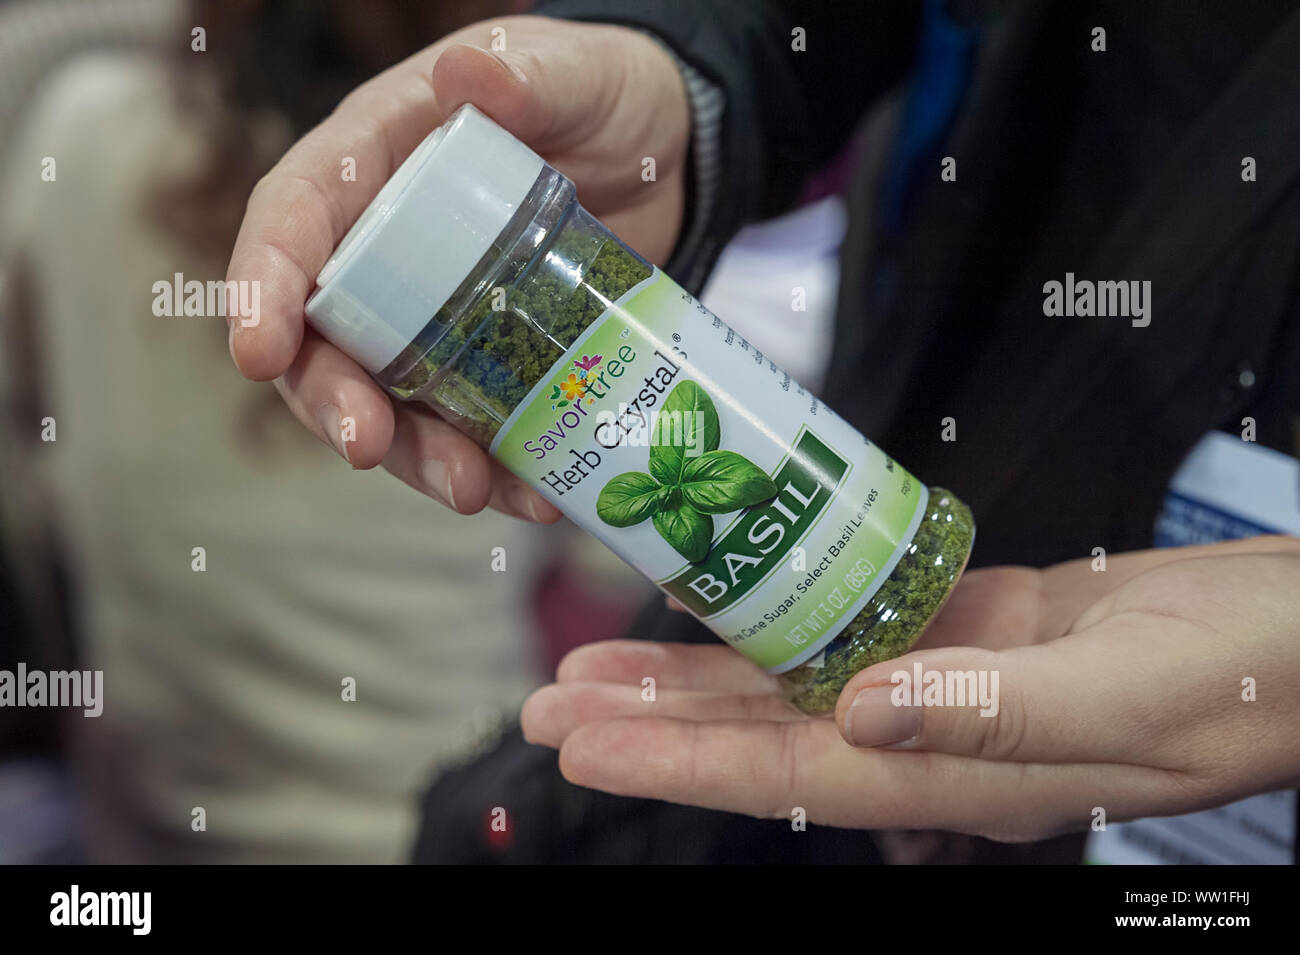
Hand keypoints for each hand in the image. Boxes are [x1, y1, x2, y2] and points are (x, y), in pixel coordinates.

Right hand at [225, 16, 689, 520]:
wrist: (673, 159)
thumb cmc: (606, 99)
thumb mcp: (577, 75)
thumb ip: (531, 74)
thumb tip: (468, 72)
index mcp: (378, 158)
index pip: (293, 216)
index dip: (264, 283)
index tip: (259, 350)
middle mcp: (388, 245)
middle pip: (325, 334)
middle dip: (333, 399)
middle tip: (367, 445)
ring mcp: (434, 312)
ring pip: (393, 400)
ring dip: (418, 457)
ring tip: (471, 490)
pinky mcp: (487, 359)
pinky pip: (468, 426)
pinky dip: (494, 468)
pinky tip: (535, 493)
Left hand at [522, 535, 1299, 840]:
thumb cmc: (1245, 673)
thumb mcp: (1132, 691)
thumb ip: (1001, 709)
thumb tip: (869, 709)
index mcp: (962, 769)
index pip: (788, 774)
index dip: (678, 765)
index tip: (583, 747)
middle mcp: (934, 736)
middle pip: (762, 737)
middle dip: (651, 726)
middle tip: (549, 708)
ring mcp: (946, 683)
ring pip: (789, 684)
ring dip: (693, 678)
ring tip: (598, 670)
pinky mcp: (968, 630)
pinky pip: (848, 629)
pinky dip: (777, 621)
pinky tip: (724, 606)